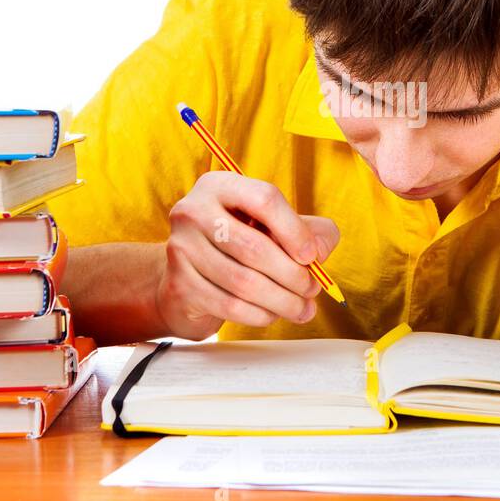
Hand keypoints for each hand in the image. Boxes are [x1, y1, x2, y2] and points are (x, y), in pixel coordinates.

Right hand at [158, 171, 339, 338]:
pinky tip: (273, 314)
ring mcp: (181, 248)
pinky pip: (230, 305)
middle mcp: (193, 211)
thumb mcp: (275, 227)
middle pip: (254, 247)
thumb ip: (310, 230)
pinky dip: (260, 314)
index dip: (294, 230)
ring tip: (302, 309)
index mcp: (220, 186)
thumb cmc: (241, 245)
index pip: (263, 199)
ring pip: (244, 282)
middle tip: (312, 290)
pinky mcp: (179, 285)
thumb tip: (320, 249)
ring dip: (282, 301)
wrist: (191, 276)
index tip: (311, 256)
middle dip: (293, 275)